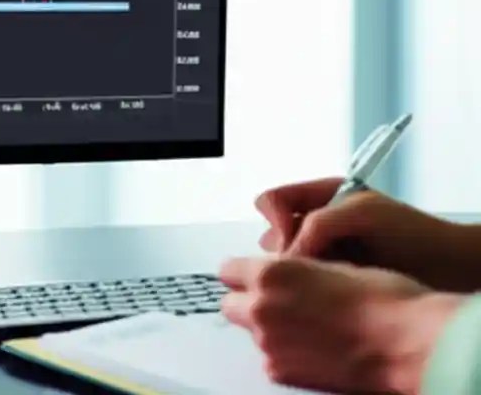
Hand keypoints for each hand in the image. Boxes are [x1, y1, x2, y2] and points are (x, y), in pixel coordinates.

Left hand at [220, 256, 462, 393]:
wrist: (408, 343)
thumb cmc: (382, 296)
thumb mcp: (333, 264)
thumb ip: (295, 269)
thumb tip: (283, 272)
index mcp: (271, 273)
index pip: (228, 270)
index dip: (245, 273)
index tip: (260, 278)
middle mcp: (261, 308)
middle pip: (230, 305)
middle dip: (249, 302)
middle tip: (281, 305)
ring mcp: (268, 344)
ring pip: (252, 333)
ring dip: (269, 329)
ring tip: (308, 330)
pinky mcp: (281, 373)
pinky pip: (270, 360)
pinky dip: (285, 356)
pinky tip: (316, 352)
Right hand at [255, 179, 480, 290]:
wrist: (452, 271)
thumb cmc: (415, 235)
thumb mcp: (362, 214)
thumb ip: (317, 224)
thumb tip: (284, 256)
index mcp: (323, 196)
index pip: (272, 201)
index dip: (277, 220)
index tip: (294, 242)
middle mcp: (319, 222)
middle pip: (272, 232)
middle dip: (286, 250)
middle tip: (313, 264)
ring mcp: (325, 252)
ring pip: (286, 262)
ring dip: (300, 271)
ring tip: (329, 279)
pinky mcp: (333, 279)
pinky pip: (304, 282)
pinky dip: (311, 287)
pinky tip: (333, 292)